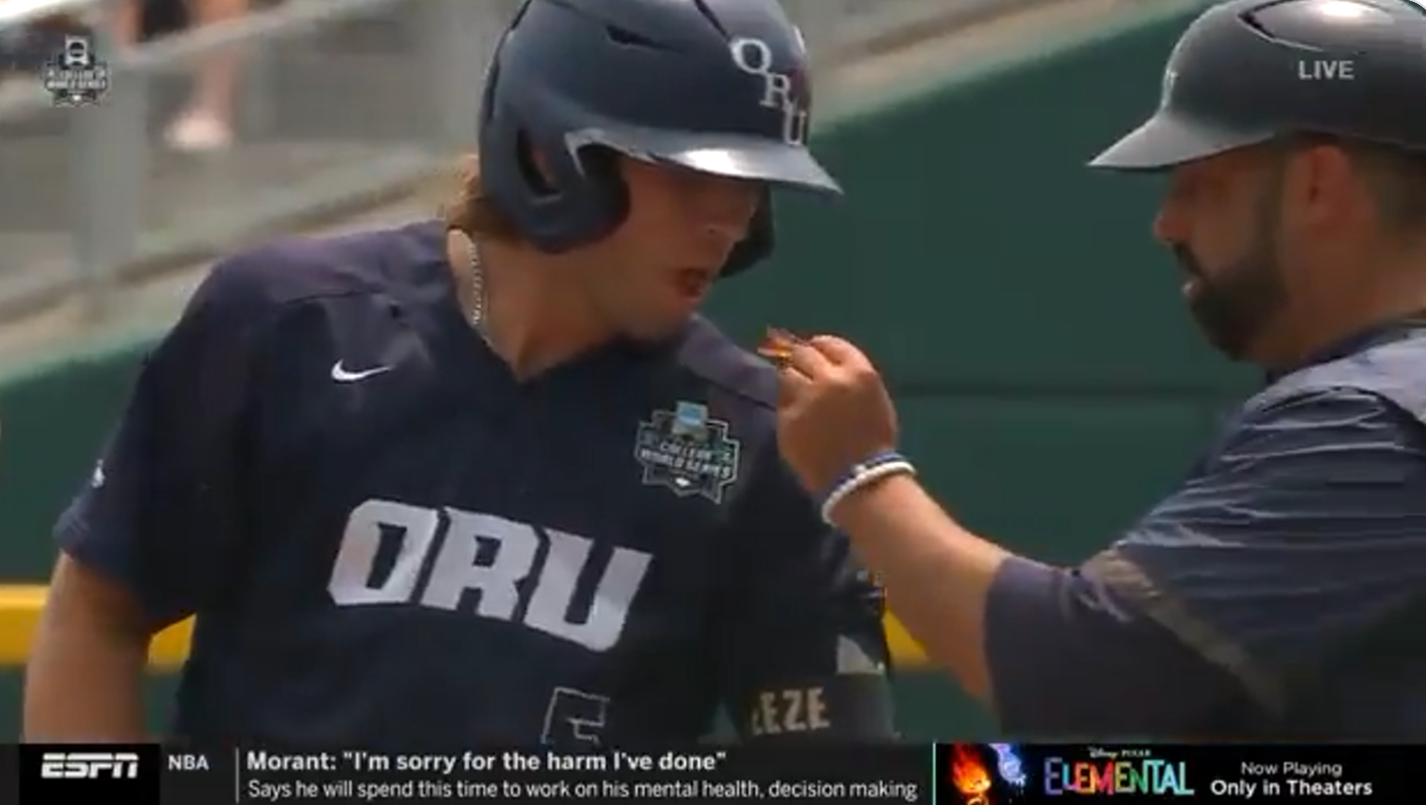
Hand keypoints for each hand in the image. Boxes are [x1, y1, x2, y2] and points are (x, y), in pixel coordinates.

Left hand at [773, 335, 898, 494]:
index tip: (815, 351)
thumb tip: (829, 365)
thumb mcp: (876, 400)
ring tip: (797, 396)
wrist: (860, 480)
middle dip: (802, 361)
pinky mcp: (787, 418)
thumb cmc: (875, 443)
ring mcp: (805, 398)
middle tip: (801, 371)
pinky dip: (787, 407)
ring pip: (787, 375)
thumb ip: (853, 378)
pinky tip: (796, 419)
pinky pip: (782, 403)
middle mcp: (830, 379)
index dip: (821, 347)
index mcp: (859, 372)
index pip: (831, 344)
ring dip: (792, 382)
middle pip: (804, 354)